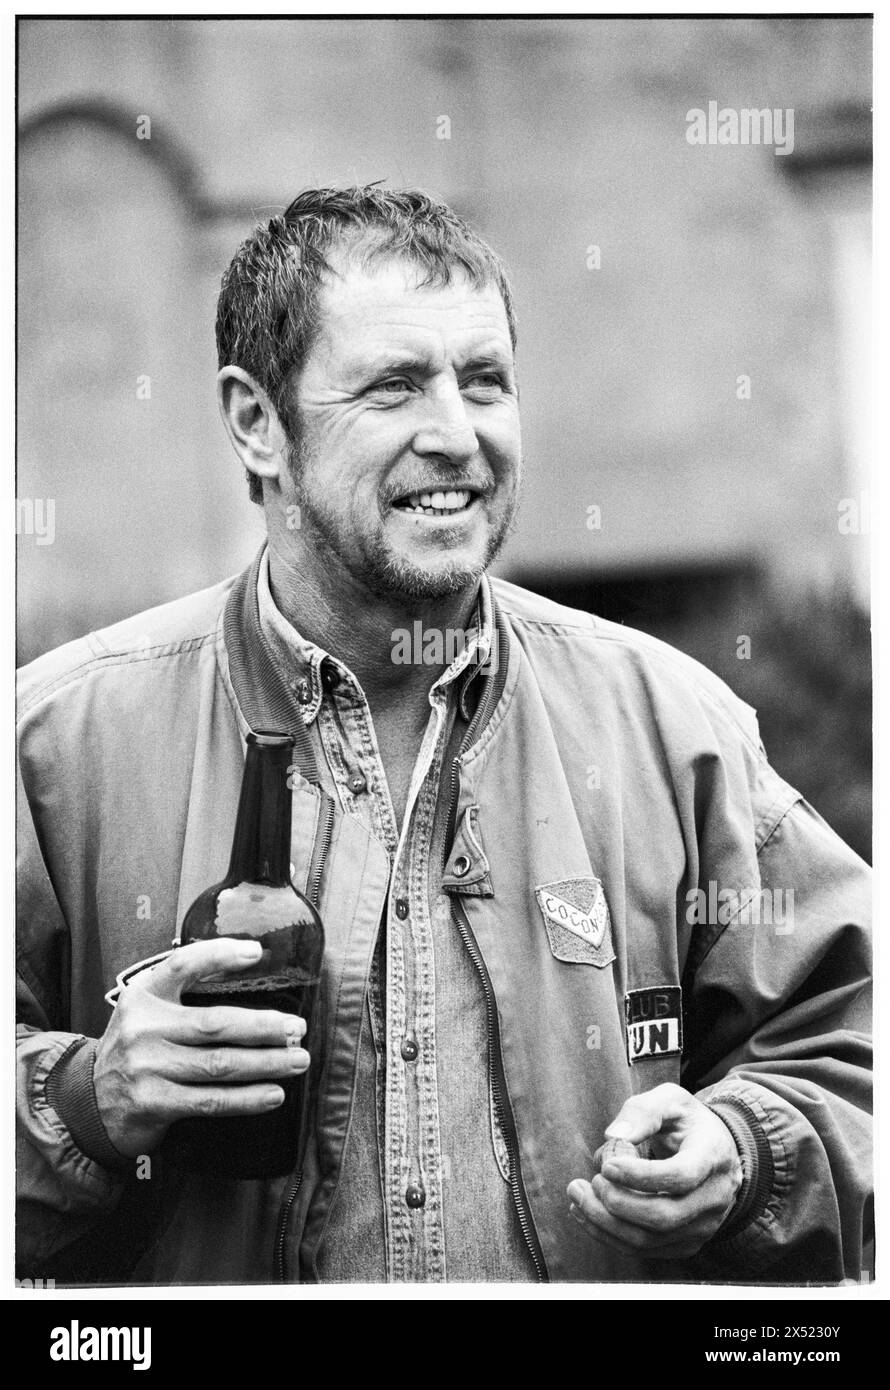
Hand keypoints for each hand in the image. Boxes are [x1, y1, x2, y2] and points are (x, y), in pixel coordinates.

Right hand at [93, 939, 309, 1157]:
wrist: (89, 1100)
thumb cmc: (137, 1048)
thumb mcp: (148, 1010)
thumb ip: (185, 993)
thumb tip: (251, 970)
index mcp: (144, 995)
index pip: (182, 965)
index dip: (219, 955)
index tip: (255, 952)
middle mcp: (144, 1028)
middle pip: (214, 1024)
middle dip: (263, 1026)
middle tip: (297, 1028)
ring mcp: (147, 1067)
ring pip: (219, 1064)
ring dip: (266, 1063)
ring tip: (298, 1059)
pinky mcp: (153, 1103)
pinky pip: (210, 1100)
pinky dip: (246, 1099)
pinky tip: (274, 1094)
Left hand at [567, 1083, 742, 1259]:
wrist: (714, 1151)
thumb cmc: (686, 1122)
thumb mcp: (670, 1099)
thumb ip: (643, 1111)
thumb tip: (613, 1135)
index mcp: (713, 1156)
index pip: (682, 1176)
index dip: (642, 1176)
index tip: (608, 1166)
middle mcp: (714, 1198)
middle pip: (664, 1217)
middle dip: (617, 1203)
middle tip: (587, 1182)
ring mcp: (703, 1226)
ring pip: (650, 1240)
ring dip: (605, 1223)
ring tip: (578, 1197)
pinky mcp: (686, 1242)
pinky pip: (644, 1249)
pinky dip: (609, 1235)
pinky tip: (587, 1212)